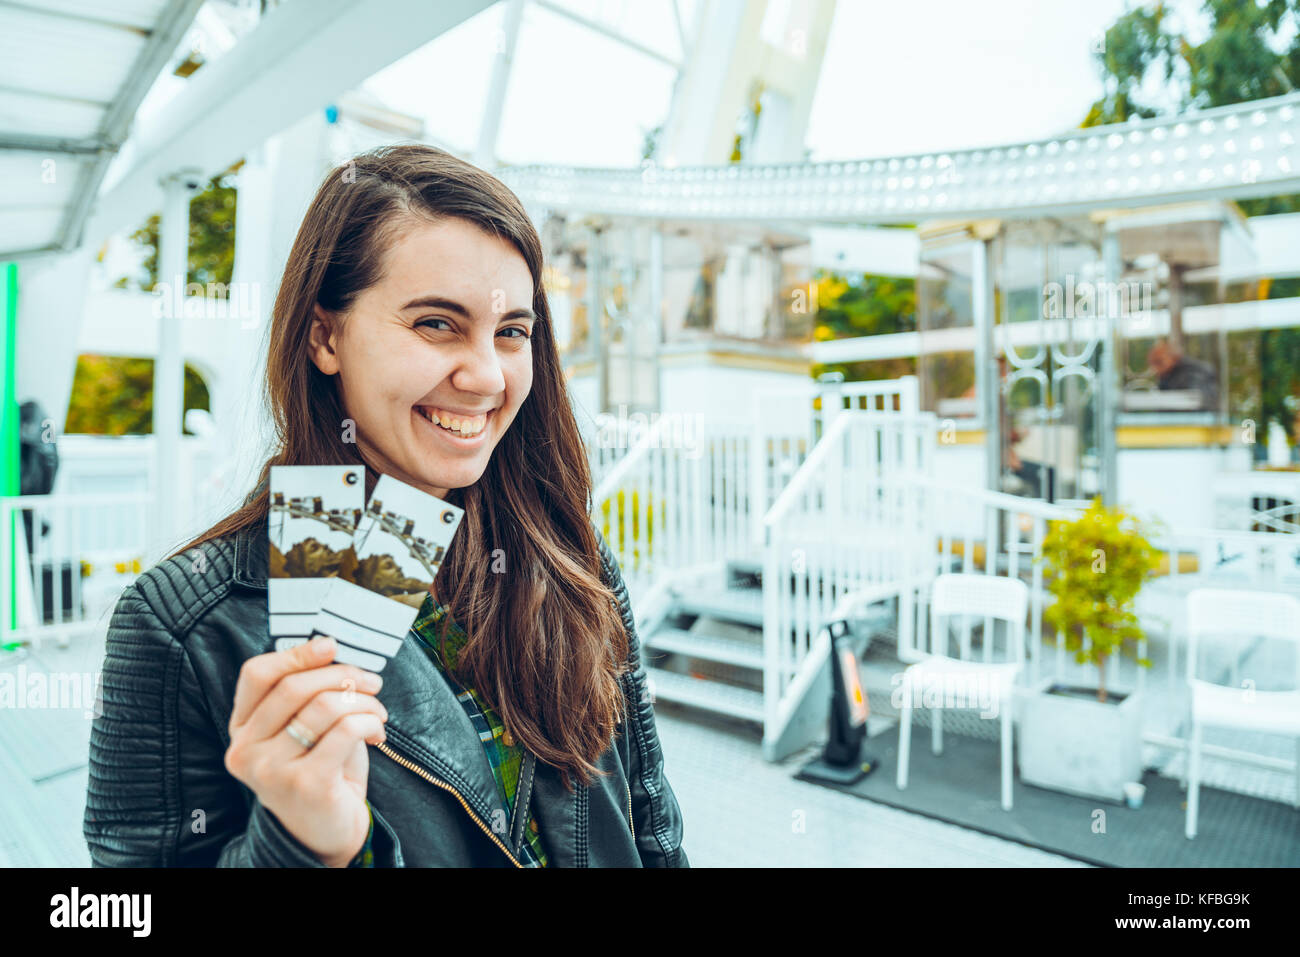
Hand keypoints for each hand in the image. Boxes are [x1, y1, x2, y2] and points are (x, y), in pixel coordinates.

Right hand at [224, 636, 388, 866]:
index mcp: (242, 730)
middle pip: (293, 687)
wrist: (327, 832)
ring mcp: (272, 770)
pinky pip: (345, 731)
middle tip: (371, 681)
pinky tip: (378, 733)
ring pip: (323, 706)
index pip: (257, 675)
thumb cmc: (320, 770)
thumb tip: (331, 648)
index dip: (296, 654)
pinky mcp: (306, 784)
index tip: (331, 645)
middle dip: (342, 675)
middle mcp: (246, 750)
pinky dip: (370, 723)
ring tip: (378, 712)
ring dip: (363, 702)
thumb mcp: (303, 731)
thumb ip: (305, 696)